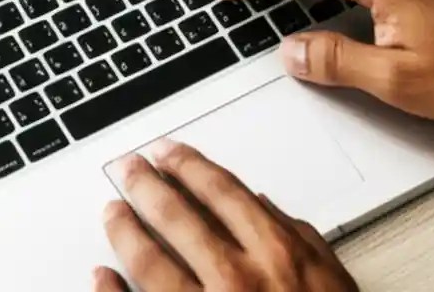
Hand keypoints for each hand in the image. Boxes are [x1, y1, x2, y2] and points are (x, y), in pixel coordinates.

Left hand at [95, 140, 357, 291]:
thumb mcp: (333, 280)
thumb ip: (301, 239)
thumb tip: (265, 207)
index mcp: (277, 253)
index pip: (221, 192)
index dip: (190, 166)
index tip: (169, 153)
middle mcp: (237, 278)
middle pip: (179, 216)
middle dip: (148, 185)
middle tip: (126, 167)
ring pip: (151, 261)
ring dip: (125, 230)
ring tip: (111, 211)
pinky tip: (100, 276)